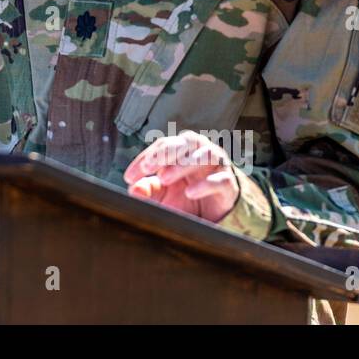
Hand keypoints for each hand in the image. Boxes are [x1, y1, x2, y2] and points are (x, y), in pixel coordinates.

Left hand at [122, 130, 240, 223]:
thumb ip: (147, 191)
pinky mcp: (229, 184)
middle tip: (148, 167)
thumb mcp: (161, 197)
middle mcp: (199, 153)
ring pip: (206, 154)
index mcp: (181, 152)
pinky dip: (205, 184)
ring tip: (164, 178)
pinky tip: (190, 192)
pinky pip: (221, 179)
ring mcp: (217, 167)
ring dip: (184, 164)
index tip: (129, 177)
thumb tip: (134, 189)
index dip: (144, 158)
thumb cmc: (184, 199)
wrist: (213, 217)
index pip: (162, 146)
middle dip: (165, 152)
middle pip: (185, 141)